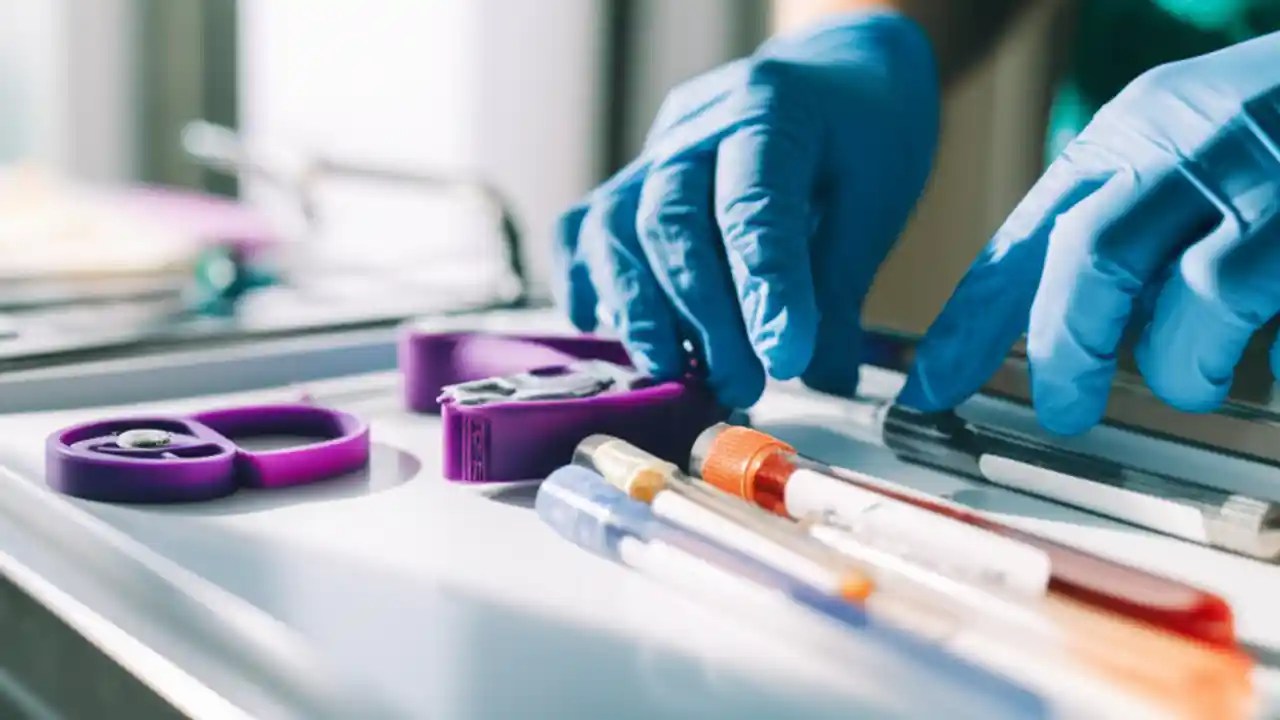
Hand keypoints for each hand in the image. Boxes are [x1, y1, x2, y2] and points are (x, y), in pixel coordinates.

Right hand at [555, 11, 937, 407]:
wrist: (831, 81)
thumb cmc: (856, 142)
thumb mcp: (872, 203)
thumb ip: (839, 288)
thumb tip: (820, 377)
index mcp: (773, 110)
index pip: (753, 203)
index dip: (765, 287)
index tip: (784, 357)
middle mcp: (697, 126)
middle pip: (670, 220)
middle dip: (702, 315)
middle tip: (741, 382)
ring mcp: (651, 154)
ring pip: (615, 228)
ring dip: (643, 313)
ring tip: (679, 373)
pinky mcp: (626, 185)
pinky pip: (582, 230)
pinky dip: (589, 284)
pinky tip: (610, 329)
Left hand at [902, 33, 1279, 432]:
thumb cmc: (1271, 116)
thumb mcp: (1175, 135)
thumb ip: (1113, 209)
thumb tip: (1049, 320)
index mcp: (1137, 129)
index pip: (1029, 233)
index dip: (971, 321)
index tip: (929, 386)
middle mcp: (1200, 146)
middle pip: (1093, 256)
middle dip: (1066, 351)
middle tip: (1063, 410)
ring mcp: (1277, 183)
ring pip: (1201, 298)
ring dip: (1183, 366)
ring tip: (1192, 379)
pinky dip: (1279, 366)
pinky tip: (1276, 366)